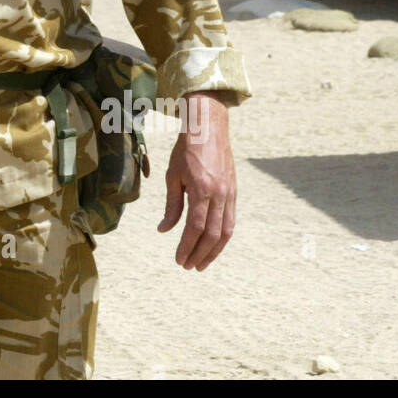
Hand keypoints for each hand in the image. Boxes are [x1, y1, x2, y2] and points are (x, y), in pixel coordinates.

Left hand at [157, 92, 235, 270]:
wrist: (209, 130)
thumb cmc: (186, 151)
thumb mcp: (172, 176)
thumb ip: (172, 205)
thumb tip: (164, 230)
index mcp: (201, 190)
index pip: (194, 227)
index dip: (186, 246)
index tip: (178, 259)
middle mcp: (219, 195)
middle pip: (211, 234)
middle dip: (199, 254)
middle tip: (187, 266)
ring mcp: (229, 194)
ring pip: (225, 231)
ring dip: (213, 251)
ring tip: (201, 263)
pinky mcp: (233, 193)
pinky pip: (230, 221)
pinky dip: (222, 237)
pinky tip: (212, 245)